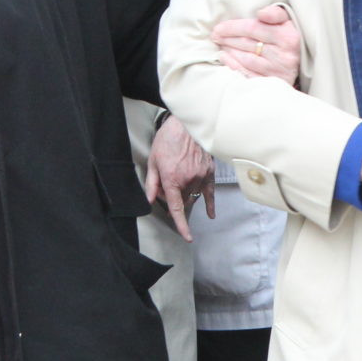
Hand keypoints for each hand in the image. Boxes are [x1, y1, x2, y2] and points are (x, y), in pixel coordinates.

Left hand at [145, 114, 214, 240]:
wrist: (186, 124)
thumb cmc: (168, 140)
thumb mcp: (153, 161)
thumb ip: (152, 184)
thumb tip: (150, 201)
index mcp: (172, 179)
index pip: (177, 208)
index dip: (181, 225)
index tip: (188, 237)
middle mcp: (188, 180)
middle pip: (182, 201)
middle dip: (174, 200)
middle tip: (166, 188)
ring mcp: (200, 175)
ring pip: (193, 196)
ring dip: (185, 196)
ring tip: (177, 183)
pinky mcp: (209, 171)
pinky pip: (210, 192)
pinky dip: (209, 203)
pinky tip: (210, 213)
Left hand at [213, 4, 301, 83]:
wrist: (304, 63)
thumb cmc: (289, 38)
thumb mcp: (288, 22)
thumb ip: (276, 13)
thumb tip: (261, 13)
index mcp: (288, 36)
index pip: (253, 28)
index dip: (232, 27)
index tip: (219, 28)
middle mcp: (284, 54)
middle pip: (247, 43)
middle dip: (227, 38)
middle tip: (215, 36)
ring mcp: (278, 70)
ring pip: (246, 59)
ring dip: (229, 51)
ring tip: (220, 45)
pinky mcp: (272, 82)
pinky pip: (247, 74)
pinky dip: (232, 65)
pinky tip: (224, 58)